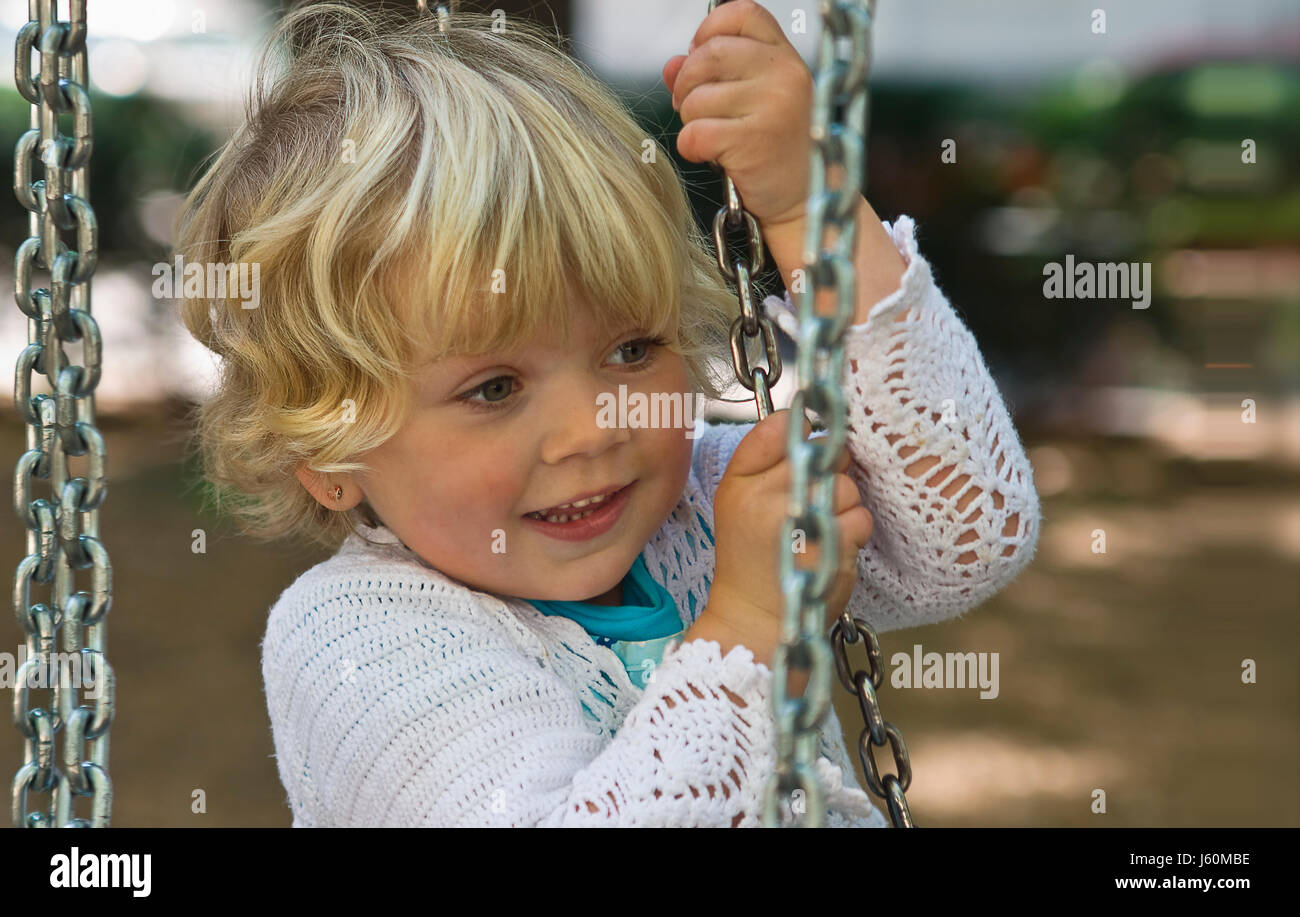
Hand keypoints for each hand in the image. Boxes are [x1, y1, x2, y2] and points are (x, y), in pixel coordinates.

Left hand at [662, 0, 813, 229]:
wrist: (807, 202)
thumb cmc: (779, 152)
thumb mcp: (755, 104)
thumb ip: (714, 77)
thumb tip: (671, 65)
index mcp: (787, 58)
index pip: (741, 13)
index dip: (709, 30)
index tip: (700, 55)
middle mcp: (785, 74)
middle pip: (709, 53)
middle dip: (688, 83)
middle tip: (691, 107)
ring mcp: (772, 106)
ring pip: (696, 98)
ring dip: (690, 120)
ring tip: (712, 137)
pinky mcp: (754, 141)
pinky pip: (695, 133)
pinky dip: (691, 147)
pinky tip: (710, 156)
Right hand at [709, 409, 873, 647]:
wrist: (754, 619)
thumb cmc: (752, 559)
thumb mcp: (738, 502)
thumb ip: (765, 461)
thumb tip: (813, 425)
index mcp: (739, 481)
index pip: (780, 426)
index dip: (802, 439)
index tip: (801, 464)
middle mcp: (766, 495)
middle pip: (826, 451)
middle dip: (829, 474)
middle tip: (810, 506)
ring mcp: (801, 519)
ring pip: (848, 485)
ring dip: (843, 508)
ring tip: (817, 534)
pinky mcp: (832, 544)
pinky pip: (861, 516)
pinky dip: (853, 533)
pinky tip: (830, 549)